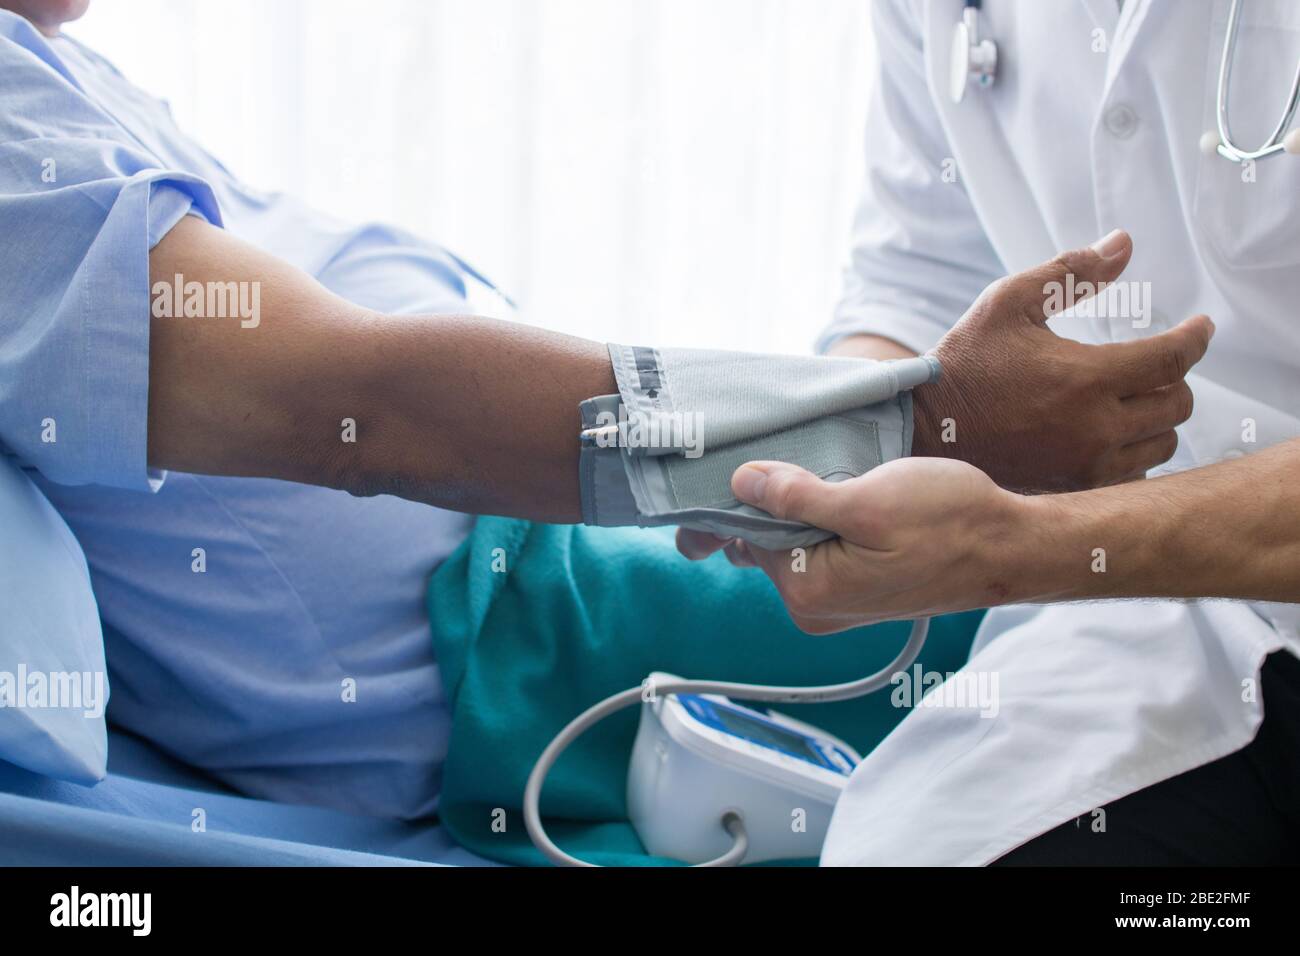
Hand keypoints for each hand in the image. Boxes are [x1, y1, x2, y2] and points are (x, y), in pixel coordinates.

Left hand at [678, 458, 1041, 633]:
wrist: (1010, 547)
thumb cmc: (949, 523)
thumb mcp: (868, 500)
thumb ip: (798, 497)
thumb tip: (741, 483)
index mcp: (807, 592)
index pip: (747, 533)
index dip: (756, 490)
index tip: (779, 458)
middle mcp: (813, 608)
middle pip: (767, 538)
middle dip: (783, 499)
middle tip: (826, 466)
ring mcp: (836, 603)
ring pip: (795, 540)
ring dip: (810, 506)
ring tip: (850, 481)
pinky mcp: (857, 589)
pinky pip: (822, 548)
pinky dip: (830, 520)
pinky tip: (858, 497)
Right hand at [912, 230, 1213, 491]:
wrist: (926, 431)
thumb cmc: (967, 362)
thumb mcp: (1008, 302)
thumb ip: (1070, 271)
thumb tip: (1123, 243)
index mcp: (1085, 378)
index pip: (1173, 358)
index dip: (1196, 337)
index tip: (1200, 326)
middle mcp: (1095, 428)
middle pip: (1177, 403)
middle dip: (1174, 377)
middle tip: (1154, 363)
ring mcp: (1087, 464)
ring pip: (1163, 442)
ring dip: (1158, 417)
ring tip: (1133, 398)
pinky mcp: (1075, 488)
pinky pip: (1135, 472)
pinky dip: (1136, 450)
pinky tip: (1112, 431)